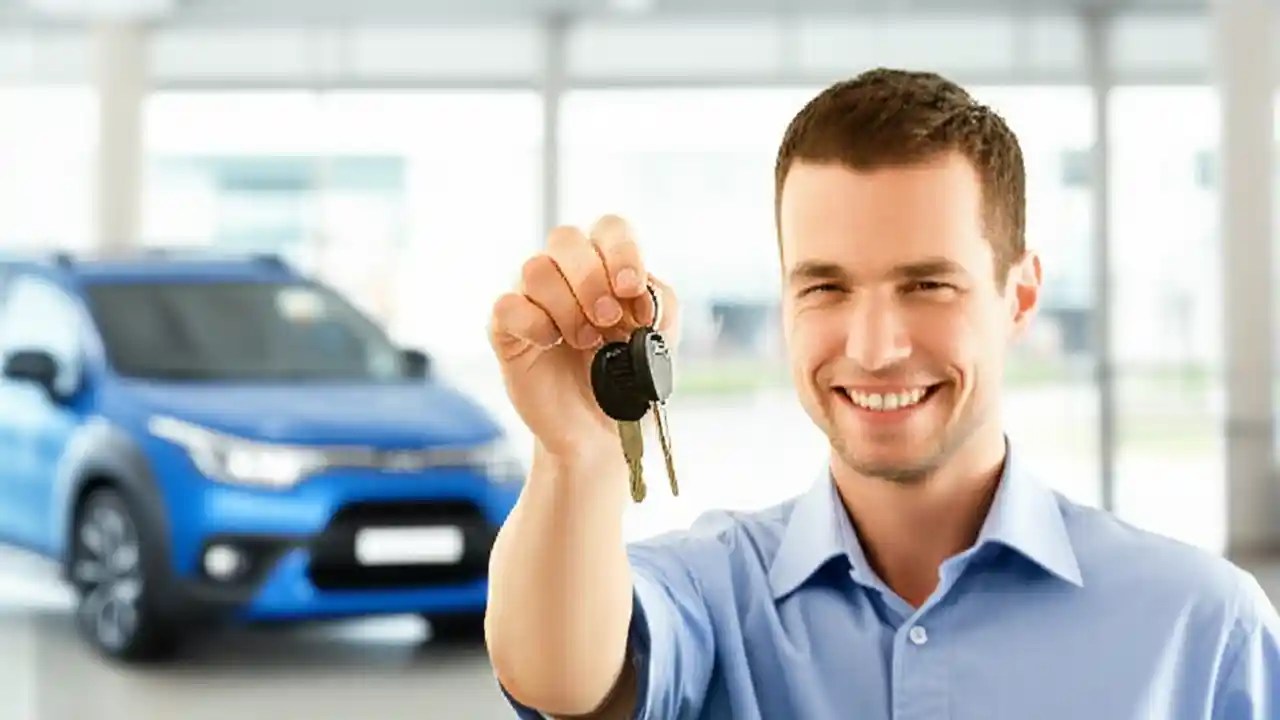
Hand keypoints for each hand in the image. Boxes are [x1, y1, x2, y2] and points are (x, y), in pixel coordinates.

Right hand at [488, 215, 679, 461]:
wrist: (601, 428)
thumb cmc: (627, 376)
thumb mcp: (659, 338)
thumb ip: (660, 304)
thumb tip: (643, 292)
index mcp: (605, 266)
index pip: (609, 228)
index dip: (621, 250)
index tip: (631, 288)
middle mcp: (564, 273)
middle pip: (565, 238)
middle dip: (591, 279)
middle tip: (608, 319)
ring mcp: (532, 298)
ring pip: (536, 268)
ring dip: (567, 306)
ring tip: (586, 341)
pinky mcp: (506, 329)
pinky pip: (507, 306)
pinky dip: (534, 323)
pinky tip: (552, 345)